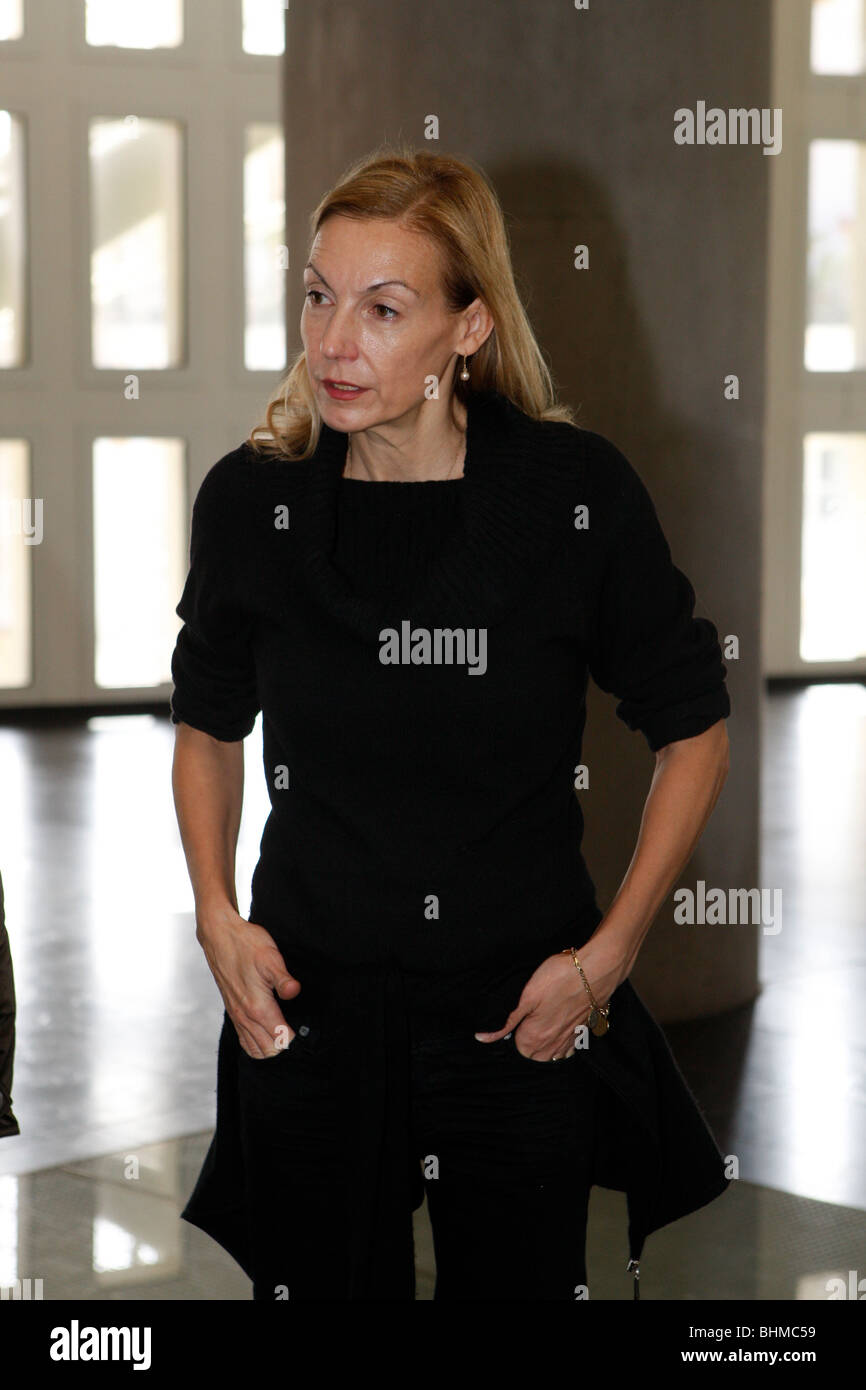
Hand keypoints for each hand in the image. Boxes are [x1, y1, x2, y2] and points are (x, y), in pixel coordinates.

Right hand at [196, 905, 301, 1058]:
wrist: (220, 936)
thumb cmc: (246, 944)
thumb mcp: (271, 957)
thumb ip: (283, 979)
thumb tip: (294, 992)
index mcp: (257, 1006)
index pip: (280, 1038)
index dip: (295, 1037)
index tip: (304, 1027)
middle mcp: (245, 1016)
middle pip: (268, 1050)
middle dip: (284, 1045)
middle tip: (296, 1029)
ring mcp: (236, 1015)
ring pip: (255, 1048)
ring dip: (271, 1046)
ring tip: (283, 1032)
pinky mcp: (232, 1011)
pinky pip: (244, 1039)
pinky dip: (256, 1043)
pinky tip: (266, 1032)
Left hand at [474, 932, 627, 1060]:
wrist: (596, 969)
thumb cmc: (560, 977)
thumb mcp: (526, 996)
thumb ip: (506, 1021)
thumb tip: (483, 1037)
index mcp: (536, 1037)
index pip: (518, 1049)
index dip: (514, 1033)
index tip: (518, 1016)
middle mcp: (554, 1044)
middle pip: (535, 1056)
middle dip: (529, 1043)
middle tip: (529, 1019)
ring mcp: (571, 1039)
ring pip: (553, 1055)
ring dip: (546, 1046)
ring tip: (543, 1024)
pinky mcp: (584, 1030)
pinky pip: (570, 1048)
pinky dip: (563, 1044)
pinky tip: (560, 1027)